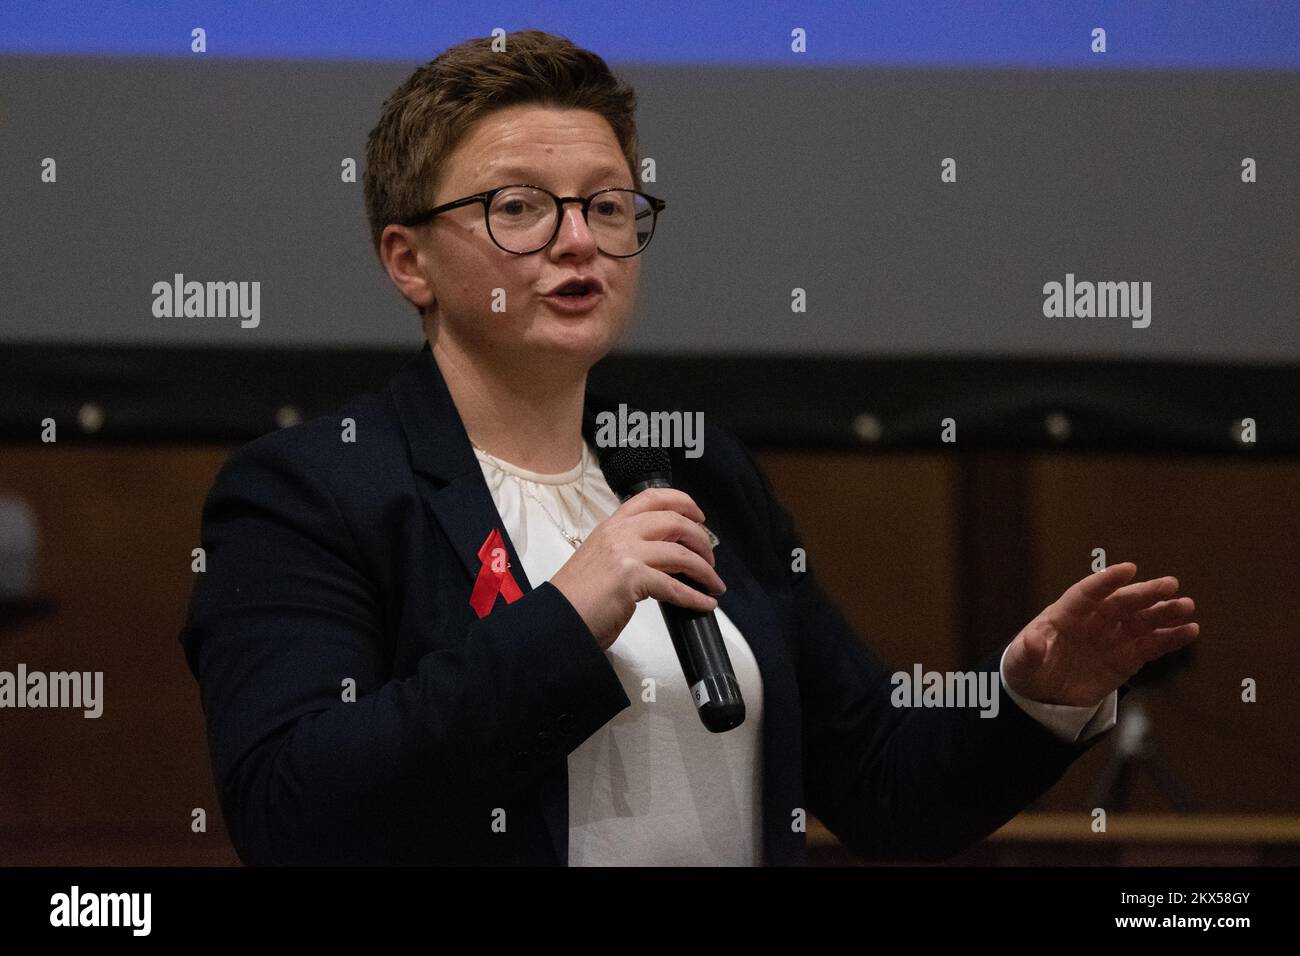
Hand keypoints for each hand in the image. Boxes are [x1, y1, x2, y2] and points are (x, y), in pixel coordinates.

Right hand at [550, 487, 724, 650]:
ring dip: (704, 570)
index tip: (699, 515)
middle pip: (675, 521)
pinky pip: (675, 587)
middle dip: (701, 540)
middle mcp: (620, 532)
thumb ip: (631, 549)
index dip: (683, 502)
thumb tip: (667, 554)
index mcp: (612, 524)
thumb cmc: (578, 597)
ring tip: (714, 583)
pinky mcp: (631, 578)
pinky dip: (696, 596)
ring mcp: (625, 553)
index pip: (653, 497)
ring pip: (681, 553)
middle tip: (710, 559)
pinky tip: (705, 603)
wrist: (556, 619)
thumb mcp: (604, 559)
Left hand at [1002, 562, 1198, 706]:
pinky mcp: (1127, 657)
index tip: (1128, 569)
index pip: (1087, 592)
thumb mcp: (1021, 662)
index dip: (1107, 581)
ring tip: (1187, 607)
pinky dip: (1170, 638)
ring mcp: (1112, 637)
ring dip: (1164, 613)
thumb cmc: (1028, 669)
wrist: (1042, 695)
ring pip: (1141, 621)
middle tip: (1171, 585)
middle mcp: (1093, 621)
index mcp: (1065, 614)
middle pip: (1121, 603)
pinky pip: (1151, 645)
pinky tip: (1190, 630)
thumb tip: (1032, 640)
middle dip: (1145, 593)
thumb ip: (1028, 651)